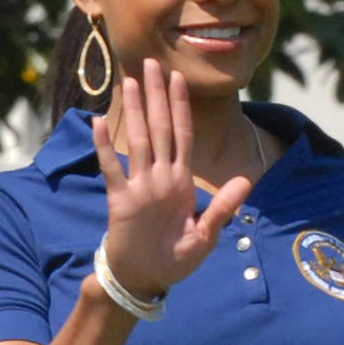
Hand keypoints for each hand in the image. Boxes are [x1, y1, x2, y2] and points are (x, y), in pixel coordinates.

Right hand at [93, 60, 252, 301]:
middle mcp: (159, 177)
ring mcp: (138, 186)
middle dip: (157, 95)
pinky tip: (98, 122)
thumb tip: (245, 180)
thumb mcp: (205, 237)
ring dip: (135, 111)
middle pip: (159, 128)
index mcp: (180, 181)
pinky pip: (112, 168)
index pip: (182, 135)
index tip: (178, 77)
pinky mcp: (119, 200)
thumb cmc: (174, 261)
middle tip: (150, 63)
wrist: (144, 280)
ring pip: (138, 140)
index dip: (181, 105)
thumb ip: (221, 208)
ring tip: (130, 82)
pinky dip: (104, 146)